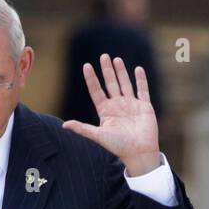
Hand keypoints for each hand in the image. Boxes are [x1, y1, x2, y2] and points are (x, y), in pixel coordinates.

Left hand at [62, 54, 160, 175]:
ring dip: (121, 72)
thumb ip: (82, 129)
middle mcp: (118, 106)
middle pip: (110, 84)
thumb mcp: (99, 136)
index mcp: (106, 111)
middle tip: (103, 56)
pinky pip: (142, 90)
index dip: (91, 79)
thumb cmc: (119, 146)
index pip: (96, 91)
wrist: (139, 152)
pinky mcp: (144, 106)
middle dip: (107, 70)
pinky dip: (141, 80)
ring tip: (116, 59)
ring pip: (125, 84)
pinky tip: (137, 69)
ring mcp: (131, 105)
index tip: (86, 66)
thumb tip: (64, 125)